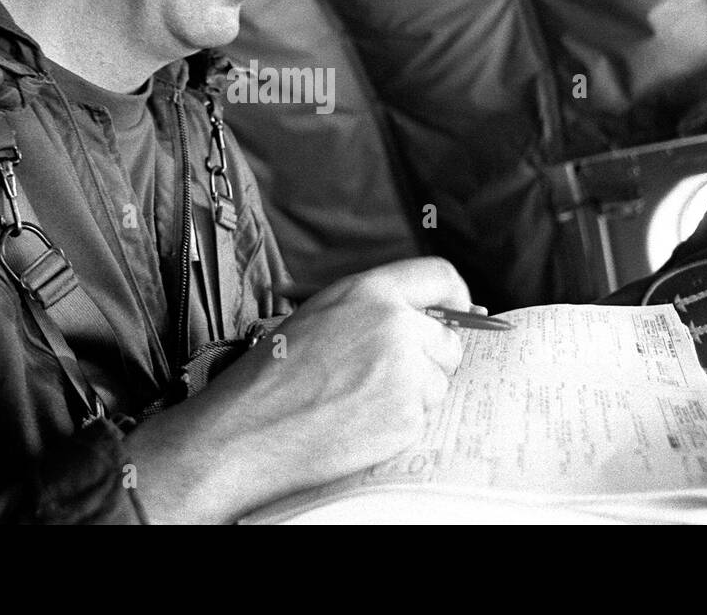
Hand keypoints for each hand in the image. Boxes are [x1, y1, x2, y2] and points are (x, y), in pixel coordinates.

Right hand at [125, 257, 471, 521]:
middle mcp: (395, 326)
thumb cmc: (272, 373)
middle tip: (384, 374)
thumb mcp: (321, 313)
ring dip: (412, 393)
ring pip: (438, 382)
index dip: (456, 297)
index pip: (441, 276)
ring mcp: (404, 374)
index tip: (461, 313)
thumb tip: (426, 313)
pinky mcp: (406, 417)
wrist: (246, 430)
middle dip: (428, 358)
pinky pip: (422, 416)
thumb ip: (374, 306)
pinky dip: (398, 422)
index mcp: (370, 292)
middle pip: (449, 340)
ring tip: (358, 398)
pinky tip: (358, 420)